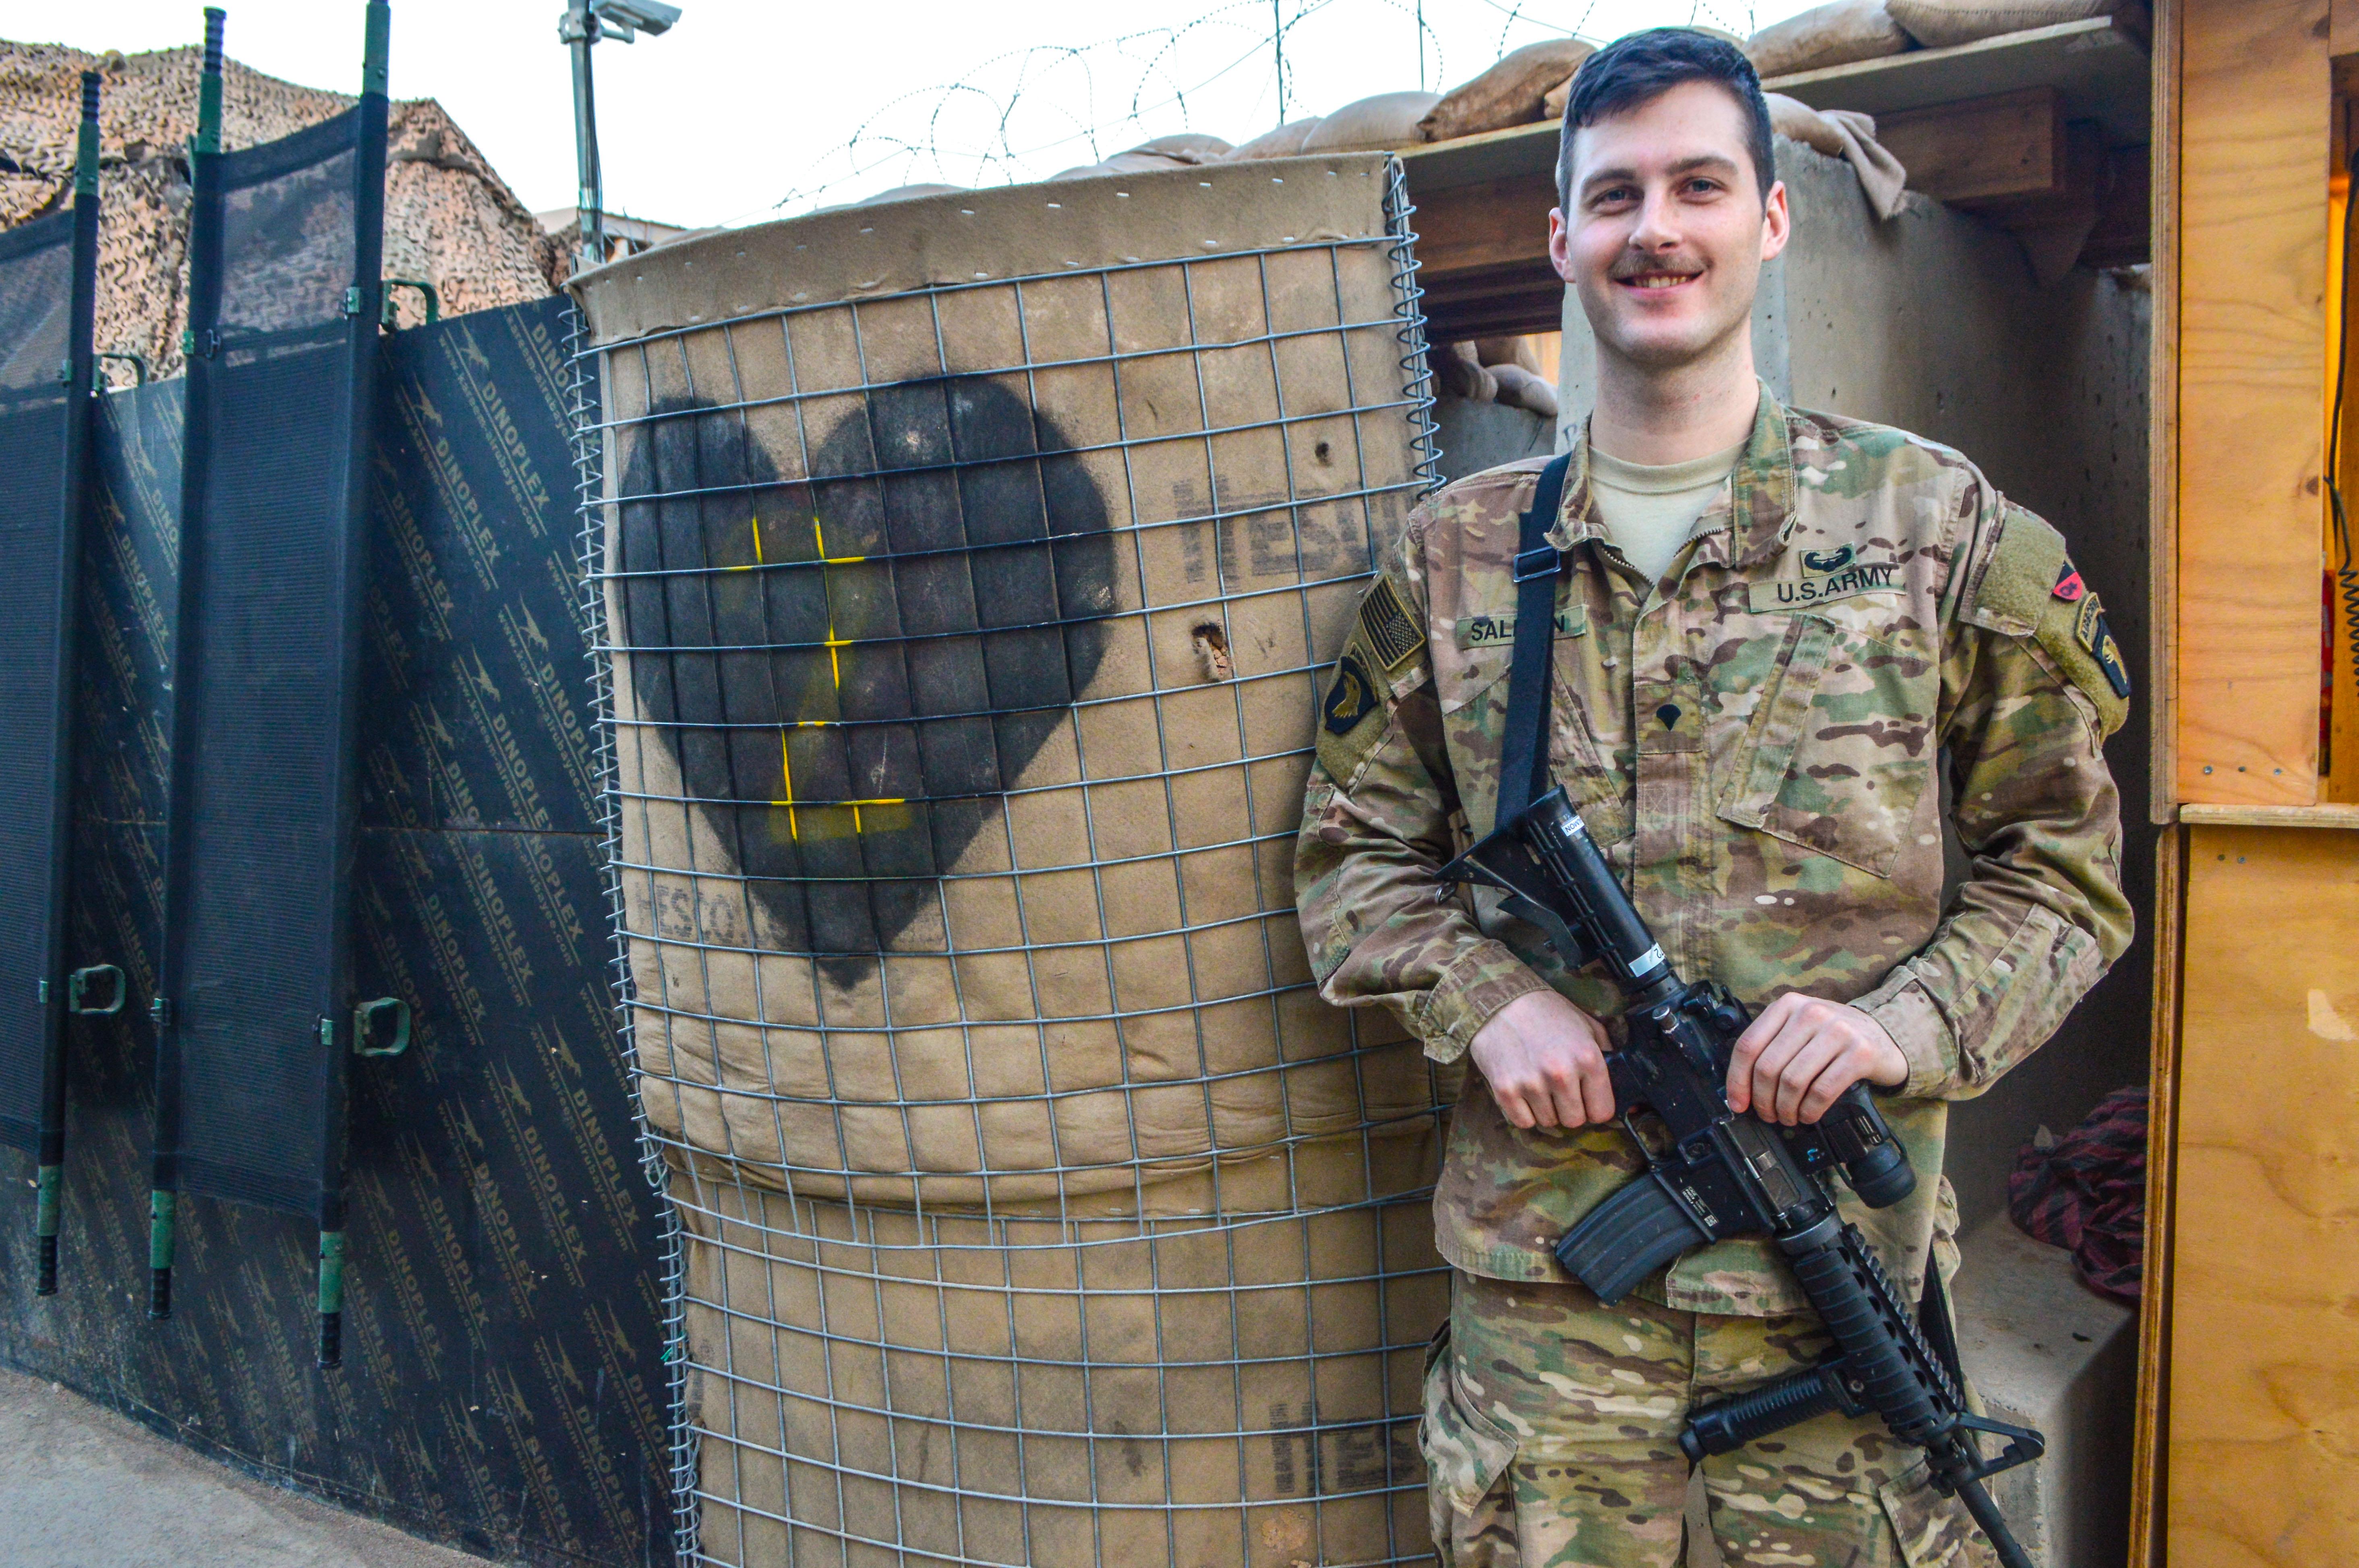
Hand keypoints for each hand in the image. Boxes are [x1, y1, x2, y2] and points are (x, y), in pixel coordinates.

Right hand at [1468, 989, 1615, 1130]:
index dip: (1595, 1107)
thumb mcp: (1587, 1026)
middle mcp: (1560, 1073)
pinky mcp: (1505, 1089)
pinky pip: (1523, 1122)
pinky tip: (1522, 1089)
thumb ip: (1609, 1057)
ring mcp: (1531, 1083)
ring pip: (1548, 1122)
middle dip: (1569, 1108)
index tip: (1586, 1098)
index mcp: (1587, 1058)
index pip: (1602, 1112)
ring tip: (1538, 1082)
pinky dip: (1524, 1111)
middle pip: (1574, 1121)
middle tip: (1559, 1088)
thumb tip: (1630, 1097)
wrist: (1501, 1000)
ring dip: (1546, 1109)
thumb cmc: (1547, 1013)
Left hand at [1726, 993, 1906, 1125]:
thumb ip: (1771, 1048)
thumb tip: (1740, 1090)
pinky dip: (1809, 1110)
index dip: (1737, 1080)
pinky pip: (1822, 1091)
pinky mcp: (1859, 1053)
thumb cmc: (1833, 1038)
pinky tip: (1808, 1115)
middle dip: (1762, 1100)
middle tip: (1767, 1114)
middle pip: (1768, 1067)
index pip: (1748, 1046)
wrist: (1884, 1035)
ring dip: (1785, 1109)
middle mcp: (1811, 1013)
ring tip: (1787, 1117)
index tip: (1737, 1103)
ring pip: (1792, 1081)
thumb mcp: (1799, 1030)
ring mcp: (1837, 1031)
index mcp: (1787, 1005)